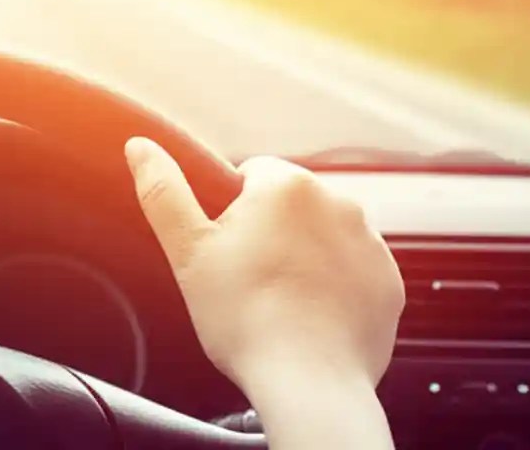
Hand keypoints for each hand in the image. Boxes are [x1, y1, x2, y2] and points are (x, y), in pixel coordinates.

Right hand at [125, 138, 402, 448]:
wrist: (307, 383)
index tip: (225, 248)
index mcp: (287, 185)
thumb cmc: (243, 317)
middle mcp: (339, 201)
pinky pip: (353, 270)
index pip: (252, 174)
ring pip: (322, 235)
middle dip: (270, 231)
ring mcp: (371, 243)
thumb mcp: (187, 251)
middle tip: (246, 278)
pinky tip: (310, 315)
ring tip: (278, 301)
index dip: (231, 211)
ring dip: (303, 255)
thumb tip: (139, 146)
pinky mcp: (389, 282)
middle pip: (290, 204)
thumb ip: (163, 191)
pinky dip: (334, 285)